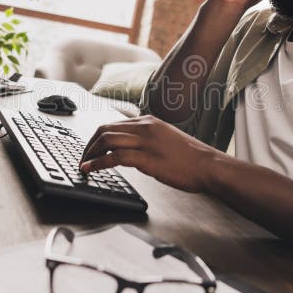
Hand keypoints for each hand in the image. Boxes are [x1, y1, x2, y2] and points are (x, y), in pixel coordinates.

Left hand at [79, 115, 222, 192]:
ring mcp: (145, 141)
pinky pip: (114, 157)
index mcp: (149, 122)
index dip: (97, 137)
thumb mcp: (166, 140)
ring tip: (84, 165)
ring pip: (106, 140)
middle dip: (88, 144)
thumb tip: (130, 149)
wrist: (209, 166)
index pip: (114, 124)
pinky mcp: (146, 158)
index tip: (90, 149)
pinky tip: (91, 170)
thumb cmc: (191, 158)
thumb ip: (148, 140)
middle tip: (83, 158)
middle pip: (105, 129)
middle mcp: (145, 127)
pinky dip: (98, 163)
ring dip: (90, 153)